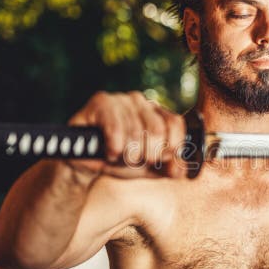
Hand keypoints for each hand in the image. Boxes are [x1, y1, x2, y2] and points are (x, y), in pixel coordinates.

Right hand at [66, 91, 186, 178]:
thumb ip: (170, 168)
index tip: (159, 161)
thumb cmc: (119, 162)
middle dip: (147, 155)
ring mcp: (121, 99)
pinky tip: (108, 151)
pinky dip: (114, 148)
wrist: (86, 165)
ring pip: (135, 133)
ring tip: (118, 156)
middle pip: (157, 131)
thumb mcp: (149, 169)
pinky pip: (116, 129)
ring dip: (126, 155)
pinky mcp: (101, 102)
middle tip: (134, 161)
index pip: (176, 124)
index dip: (170, 147)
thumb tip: (182, 168)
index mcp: (157, 112)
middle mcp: (141, 102)